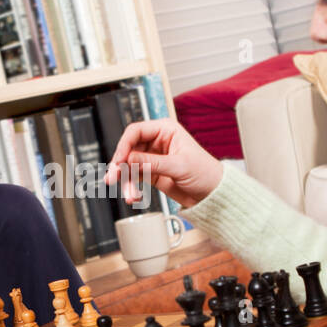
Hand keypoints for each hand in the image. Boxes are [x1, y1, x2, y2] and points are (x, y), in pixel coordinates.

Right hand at [104, 119, 223, 208]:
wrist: (213, 194)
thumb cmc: (205, 173)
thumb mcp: (178, 166)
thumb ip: (152, 162)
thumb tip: (128, 159)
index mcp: (166, 130)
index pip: (136, 131)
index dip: (123, 146)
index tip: (117, 162)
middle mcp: (157, 141)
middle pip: (128, 148)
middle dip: (120, 165)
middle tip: (112, 178)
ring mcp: (153, 157)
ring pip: (129, 165)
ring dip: (126, 180)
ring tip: (129, 195)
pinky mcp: (151, 172)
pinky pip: (134, 177)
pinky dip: (131, 187)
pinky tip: (133, 196)